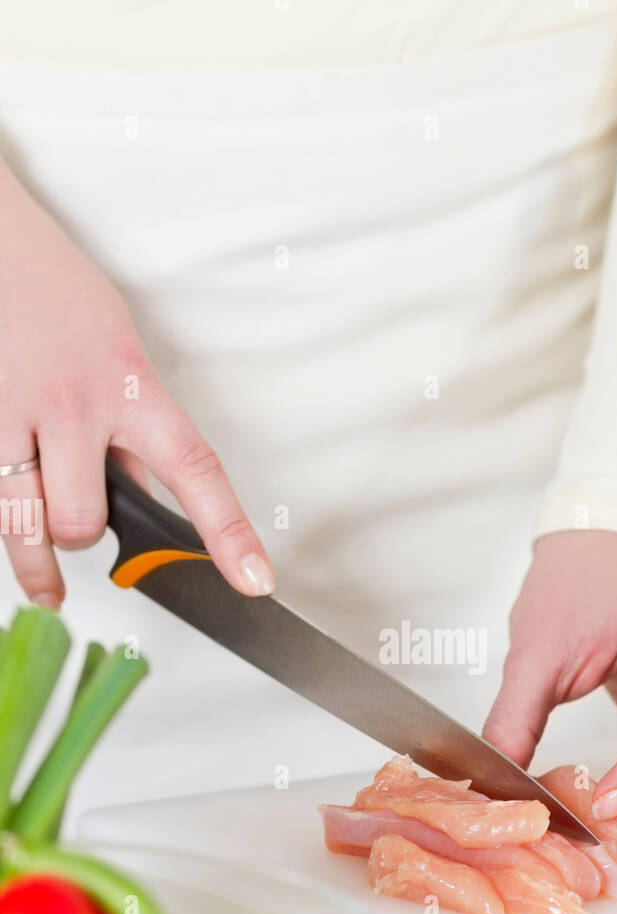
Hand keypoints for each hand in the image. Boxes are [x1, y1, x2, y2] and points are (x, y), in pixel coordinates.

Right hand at [0, 160, 272, 607]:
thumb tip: (142, 490)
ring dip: (35, 554)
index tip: (254, 579)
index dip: (228, 532)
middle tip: (80, 522)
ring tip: (47, 582)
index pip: (195, 470)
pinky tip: (9, 505)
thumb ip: (131, 426)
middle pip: (82, 521)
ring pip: (22, 525)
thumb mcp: (118, 348)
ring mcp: (11, 411)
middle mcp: (74, 402)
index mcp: (131, 386)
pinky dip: (1, 510)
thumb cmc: (54, 290)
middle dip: (81, 536)